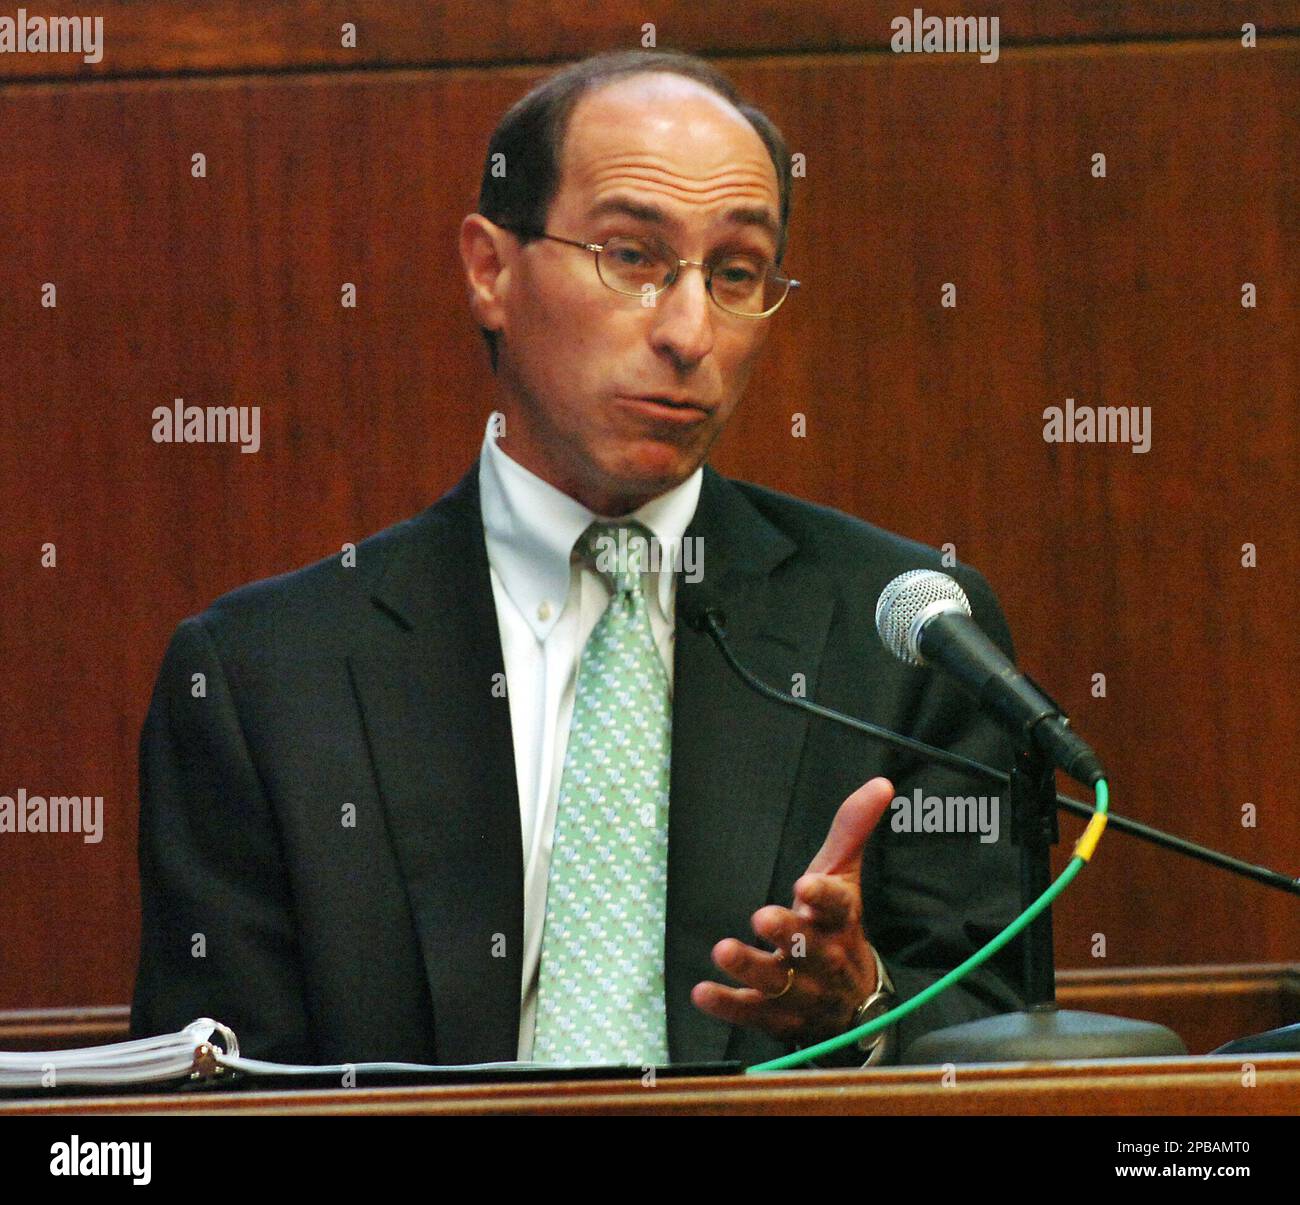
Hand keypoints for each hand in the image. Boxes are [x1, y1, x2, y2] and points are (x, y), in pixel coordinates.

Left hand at [691, 776, 894, 1045]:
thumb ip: (851, 830)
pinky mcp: (776, 1017)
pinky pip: (751, 1012)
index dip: (824, 896)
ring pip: (778, 981)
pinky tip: (703, 992)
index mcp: (840, 922)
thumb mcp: (842, 878)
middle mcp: (823, 959)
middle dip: (787, 932)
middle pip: (808, 947)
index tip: (806, 884)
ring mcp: (800, 991)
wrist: (852, 1006)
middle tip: (762, 916)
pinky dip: (727, 1004)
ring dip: (750, 967)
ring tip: (724, 950)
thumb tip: (879, 784)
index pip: (838, 907)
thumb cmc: (836, 928)